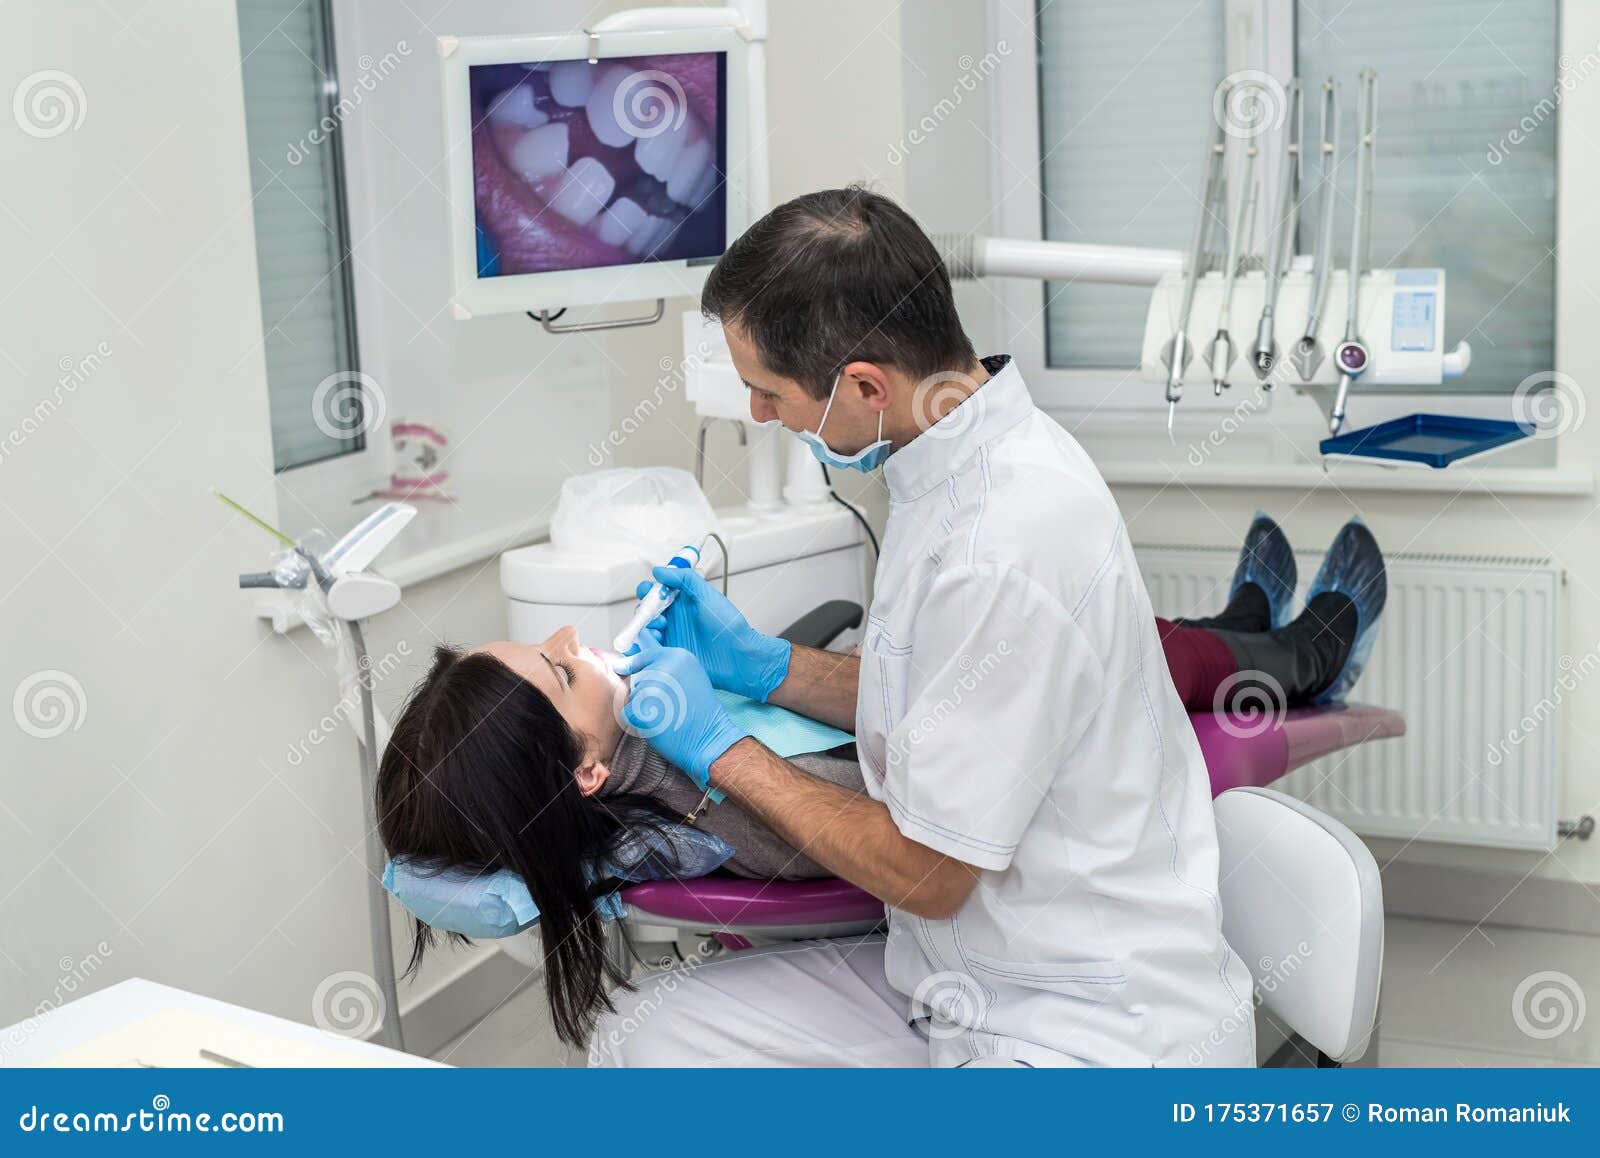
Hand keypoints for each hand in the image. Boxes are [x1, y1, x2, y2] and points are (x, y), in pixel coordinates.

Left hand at [614, 634, 747, 788]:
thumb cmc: (701, 712)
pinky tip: (658, 726)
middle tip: (669, 706)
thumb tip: (625, 664)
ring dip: (642, 708)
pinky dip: (637, 722)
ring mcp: (652, 686)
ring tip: (666, 716)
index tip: (630, 672)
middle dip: (645, 693)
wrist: (709, 738)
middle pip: (636, 678)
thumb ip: (665, 667)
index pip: (643, 655)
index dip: (635, 666)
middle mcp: (663, 666)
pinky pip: (628, 713)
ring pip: (632, 696)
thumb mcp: (690, 677)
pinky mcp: (642, 706)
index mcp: (678, 656)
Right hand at [634, 566, 791, 702]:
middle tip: (659, 615)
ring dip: (645, 627)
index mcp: (681, 602)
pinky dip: (645, 645)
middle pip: (645, 611)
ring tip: (660, 629)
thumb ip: (684, 579)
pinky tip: (656, 643)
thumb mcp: (707, 595)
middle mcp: (673, 619)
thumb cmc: (728, 626)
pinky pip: (649, 649)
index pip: (655, 592)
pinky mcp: (669, 654)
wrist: (739, 657)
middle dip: (645, 610)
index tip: (650, 592)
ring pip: (644, 630)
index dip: (648, 590)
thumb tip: (659, 571)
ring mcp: (670, 637)